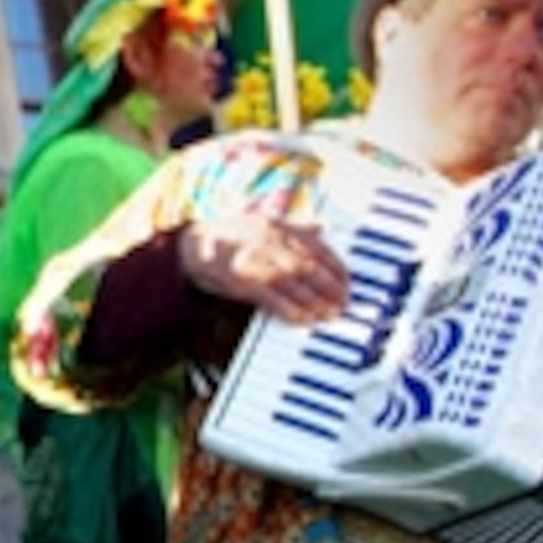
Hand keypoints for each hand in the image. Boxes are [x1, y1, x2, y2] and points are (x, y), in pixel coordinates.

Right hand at [179, 209, 348, 324]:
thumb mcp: (264, 222)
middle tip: (343, 303)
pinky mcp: (243, 281)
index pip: (319, 248)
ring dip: (315, 302)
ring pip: (295, 284)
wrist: (195, 246)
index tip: (347, 283)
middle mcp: (271, 242)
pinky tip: (303, 319)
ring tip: (329, 315)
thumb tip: (321, 226)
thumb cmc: (231, 235)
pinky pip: (273, 298)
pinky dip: (290, 310)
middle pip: (310, 267)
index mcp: (280, 228)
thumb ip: (294, 227)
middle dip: (331, 288)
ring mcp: (257, 261)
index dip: (336, 268)